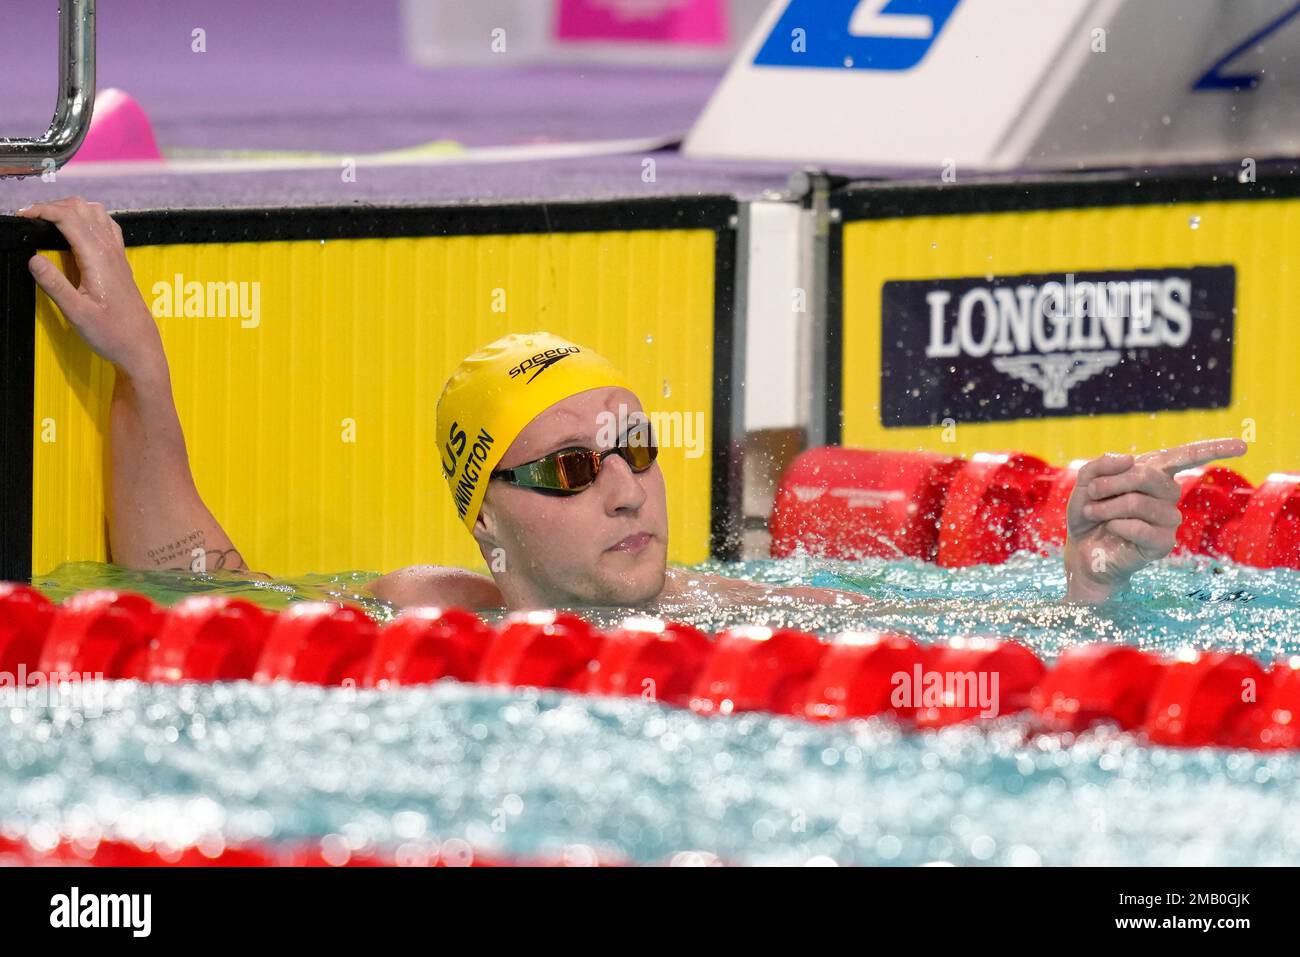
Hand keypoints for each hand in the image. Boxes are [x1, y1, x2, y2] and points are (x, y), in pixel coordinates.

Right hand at [17, 197, 163, 377]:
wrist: (140, 347)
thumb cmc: (112, 334)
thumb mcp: (76, 313)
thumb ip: (54, 284)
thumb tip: (33, 259)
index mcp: (99, 258)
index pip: (69, 217)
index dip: (42, 210)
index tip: (22, 217)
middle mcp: (111, 251)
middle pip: (81, 208)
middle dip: (53, 206)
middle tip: (30, 219)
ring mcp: (118, 254)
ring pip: (95, 213)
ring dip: (70, 209)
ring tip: (48, 221)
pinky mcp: (120, 261)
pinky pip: (106, 226)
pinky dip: (87, 219)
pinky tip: (76, 231)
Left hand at [1063, 437, 1247, 602]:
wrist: (1081, 549)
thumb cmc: (1089, 512)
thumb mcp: (1087, 482)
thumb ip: (1102, 464)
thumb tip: (1131, 459)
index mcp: (1154, 474)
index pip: (1187, 457)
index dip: (1214, 449)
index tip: (1243, 446)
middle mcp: (1167, 495)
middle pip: (1148, 476)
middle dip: (1112, 482)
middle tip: (1092, 493)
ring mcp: (1168, 520)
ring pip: (1140, 503)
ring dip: (1108, 507)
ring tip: (1094, 512)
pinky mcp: (1162, 544)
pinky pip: (1143, 529)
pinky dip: (1118, 525)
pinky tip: (1111, 528)